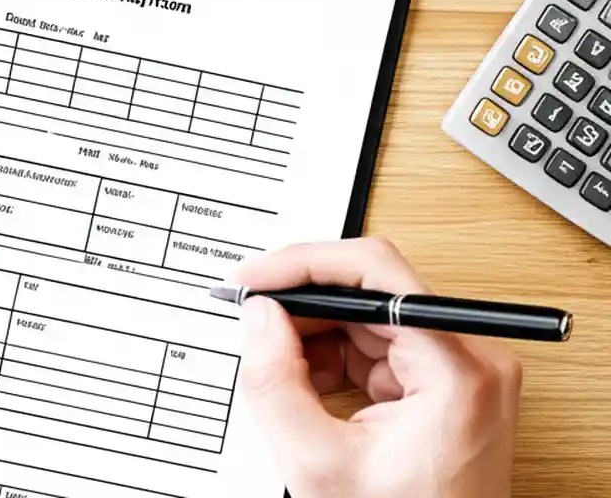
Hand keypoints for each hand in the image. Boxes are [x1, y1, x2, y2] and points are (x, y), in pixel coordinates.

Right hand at [236, 238, 521, 497]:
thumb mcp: (317, 462)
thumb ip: (275, 381)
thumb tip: (258, 317)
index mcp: (457, 369)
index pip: (375, 271)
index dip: (303, 265)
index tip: (255, 279)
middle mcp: (473, 358)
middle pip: (372, 291)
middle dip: (304, 306)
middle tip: (253, 322)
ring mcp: (462, 371)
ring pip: (370, 317)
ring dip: (316, 335)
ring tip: (282, 371)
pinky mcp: (445, 385)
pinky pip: (380, 348)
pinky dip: (335, 360)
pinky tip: (308, 387)